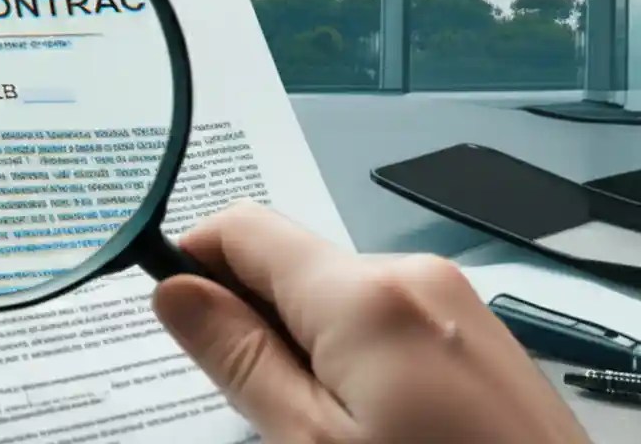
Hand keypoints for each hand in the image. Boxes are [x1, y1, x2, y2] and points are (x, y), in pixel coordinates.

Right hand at [152, 201, 589, 442]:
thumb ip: (238, 359)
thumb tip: (175, 291)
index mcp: (366, 294)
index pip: (241, 228)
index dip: (191, 264)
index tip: (179, 322)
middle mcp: (414, 277)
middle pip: (288, 265)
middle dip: (253, 323)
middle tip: (263, 411)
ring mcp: (454, 302)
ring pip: (332, 298)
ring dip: (302, 348)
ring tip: (326, 432)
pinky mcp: (475, 334)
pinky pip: (382, 321)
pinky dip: (351, 358)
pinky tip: (371, 427)